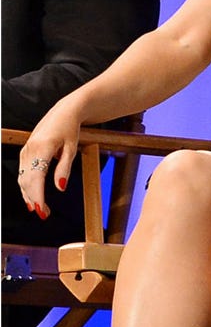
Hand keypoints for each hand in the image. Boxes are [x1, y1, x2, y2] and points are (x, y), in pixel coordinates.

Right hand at [15, 102, 85, 217]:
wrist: (64, 112)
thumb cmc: (70, 129)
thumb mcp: (72, 148)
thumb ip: (65, 168)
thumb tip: (60, 187)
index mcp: (41, 148)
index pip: (36, 177)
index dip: (38, 196)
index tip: (42, 210)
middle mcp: (29, 150)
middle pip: (27, 180)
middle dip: (34, 199)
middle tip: (44, 214)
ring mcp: (25, 151)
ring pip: (23, 178)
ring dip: (29, 195)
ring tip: (41, 209)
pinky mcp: (25, 152)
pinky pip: (23, 173)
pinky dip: (27, 186)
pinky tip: (32, 197)